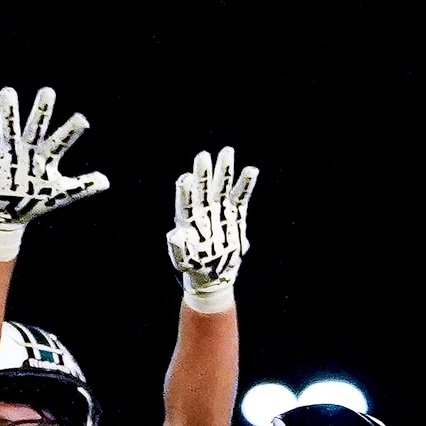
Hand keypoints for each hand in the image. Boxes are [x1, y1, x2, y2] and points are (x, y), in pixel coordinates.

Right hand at [0, 86, 108, 258]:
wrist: (11, 214)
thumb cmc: (37, 200)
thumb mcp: (62, 193)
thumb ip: (83, 186)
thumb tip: (107, 181)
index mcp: (46, 156)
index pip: (61, 140)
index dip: (71, 131)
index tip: (83, 120)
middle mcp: (29, 149)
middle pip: (36, 126)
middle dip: (41, 110)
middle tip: (48, 90)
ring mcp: (10, 152)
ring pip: (9, 127)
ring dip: (9, 111)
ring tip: (8, 91)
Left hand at [165, 146, 257, 311]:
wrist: (213, 274)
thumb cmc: (194, 265)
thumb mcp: (184, 261)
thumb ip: (179, 248)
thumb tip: (174, 234)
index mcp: (188, 219)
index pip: (186, 202)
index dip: (186, 191)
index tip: (186, 179)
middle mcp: (203, 210)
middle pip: (203, 188)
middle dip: (203, 172)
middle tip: (203, 155)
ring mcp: (220, 210)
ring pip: (222, 186)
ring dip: (224, 170)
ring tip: (227, 151)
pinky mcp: (235, 214)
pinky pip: (241, 197)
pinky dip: (246, 185)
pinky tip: (251, 170)